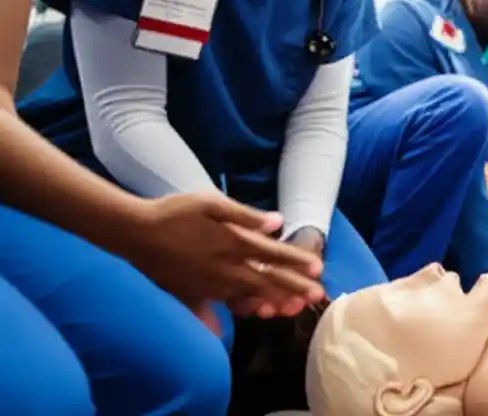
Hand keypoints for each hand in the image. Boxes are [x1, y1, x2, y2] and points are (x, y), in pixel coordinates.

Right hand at [119, 194, 324, 321]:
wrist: (134, 231)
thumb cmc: (174, 212)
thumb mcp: (210, 203)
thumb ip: (245, 215)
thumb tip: (277, 223)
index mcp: (232, 244)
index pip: (272, 255)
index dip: (296, 262)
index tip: (318, 269)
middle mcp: (224, 268)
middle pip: (266, 280)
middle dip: (293, 288)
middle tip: (316, 296)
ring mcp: (209, 283)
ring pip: (247, 296)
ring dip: (272, 301)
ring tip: (291, 309)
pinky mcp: (192, 292)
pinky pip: (219, 306)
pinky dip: (237, 310)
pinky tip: (244, 319)